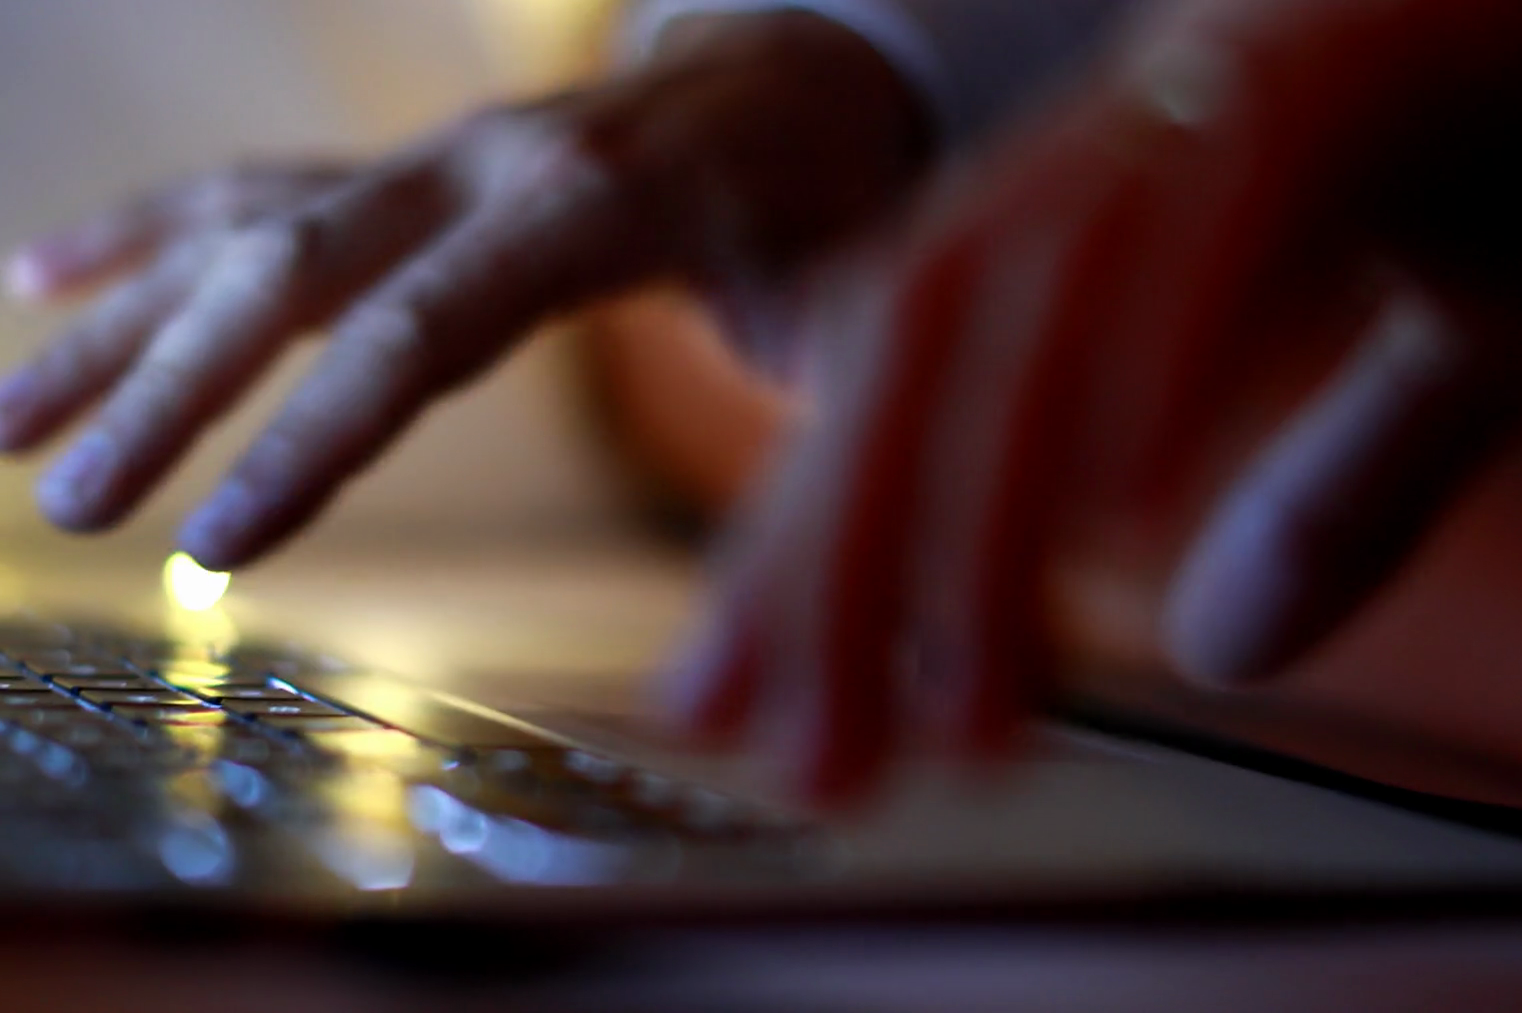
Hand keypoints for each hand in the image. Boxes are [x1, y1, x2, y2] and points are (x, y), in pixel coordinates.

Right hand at [0, 11, 926, 568]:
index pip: (419, 336)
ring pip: (240, 224)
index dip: (312, 441)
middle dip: (171, 393)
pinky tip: (35, 275)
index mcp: (589, 212)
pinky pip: (255, 189)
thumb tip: (810, 572)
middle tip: (69, 510)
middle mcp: (483, 167)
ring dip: (112, 321)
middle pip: (291, 275)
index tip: (214, 548)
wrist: (805, 77)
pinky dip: (143, 234)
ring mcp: (433, 157)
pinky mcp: (411, 167)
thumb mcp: (849, 305)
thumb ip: (808, 406)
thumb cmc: (835, 208)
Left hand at [669, 0, 1521, 801]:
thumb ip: (1346, 490)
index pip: (933, 379)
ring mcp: (1249, 83)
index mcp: (1152, 194)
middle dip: (837, 569)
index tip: (776, 704)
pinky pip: (1228, 222)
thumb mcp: (1484, 339)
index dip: (833, 545)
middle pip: (917, 349)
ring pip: (1028, 299)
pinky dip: (1159, 371)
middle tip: (795, 762)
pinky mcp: (1370, 59)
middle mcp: (1155, 135)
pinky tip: (1115, 525)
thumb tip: (1224, 651)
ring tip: (946, 732)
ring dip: (971, 527)